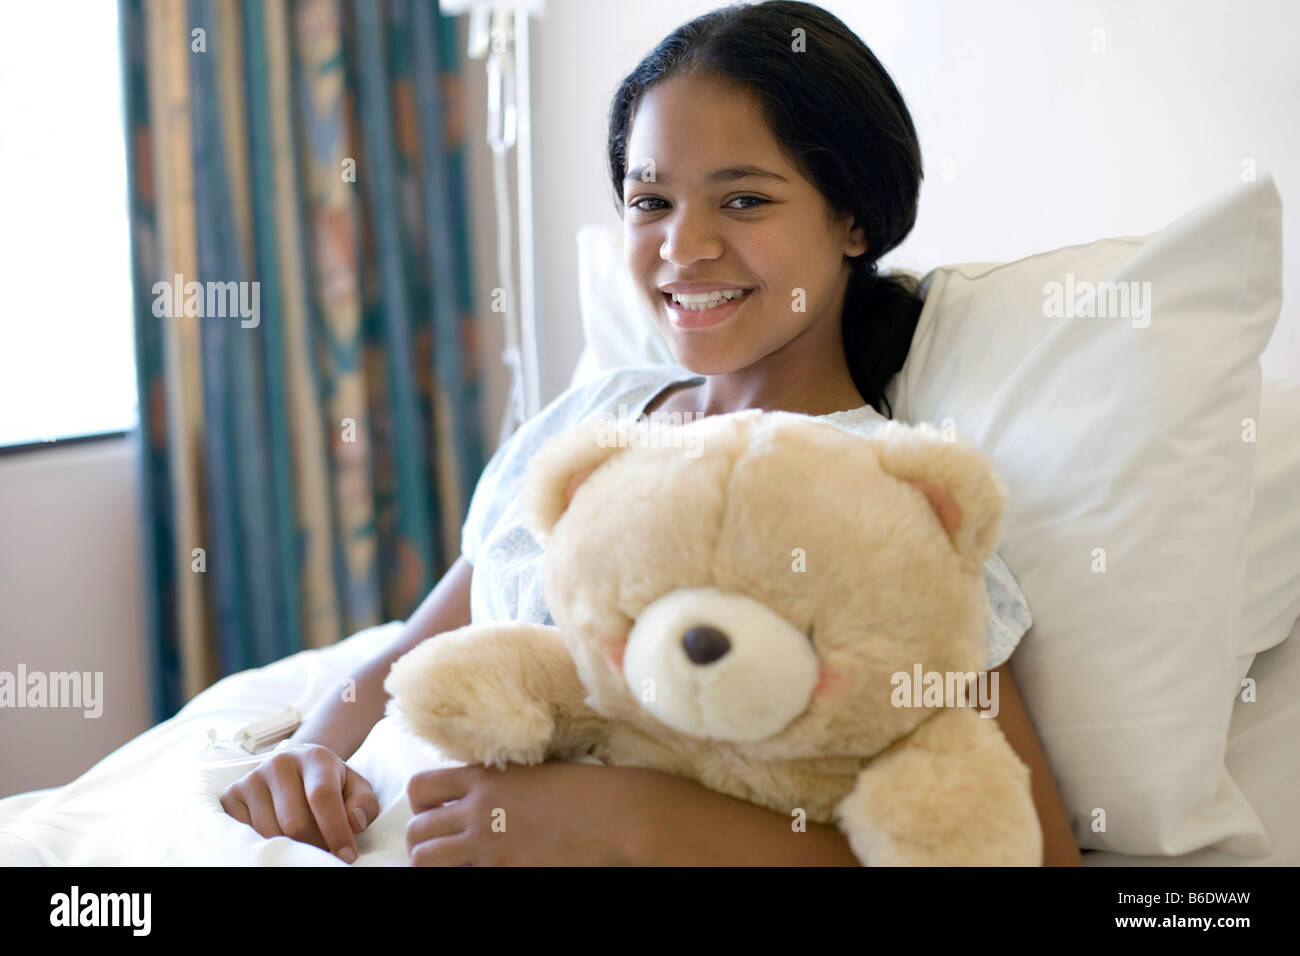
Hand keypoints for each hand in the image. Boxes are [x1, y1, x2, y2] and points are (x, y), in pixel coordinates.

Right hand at [219, 742, 381, 863]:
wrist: (295, 766)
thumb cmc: (330, 783)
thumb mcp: (355, 788)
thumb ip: (364, 804)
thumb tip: (354, 823)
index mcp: (314, 757)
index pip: (322, 797)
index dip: (336, 831)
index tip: (347, 855)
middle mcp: (280, 763)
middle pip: (295, 822)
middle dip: (315, 845)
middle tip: (324, 850)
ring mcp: (252, 778)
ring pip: (270, 833)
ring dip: (291, 847)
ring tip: (304, 841)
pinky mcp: (231, 795)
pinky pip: (245, 834)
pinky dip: (264, 844)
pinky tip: (279, 837)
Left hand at [405, 762, 640, 865]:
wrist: (613, 813)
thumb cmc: (582, 789)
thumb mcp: (531, 772)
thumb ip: (497, 783)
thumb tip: (476, 796)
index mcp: (485, 778)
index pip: (421, 788)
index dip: (421, 805)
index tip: (436, 814)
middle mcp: (478, 810)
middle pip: (416, 831)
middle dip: (422, 842)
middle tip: (442, 849)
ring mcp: (488, 844)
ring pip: (425, 860)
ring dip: (434, 865)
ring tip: (455, 866)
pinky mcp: (503, 870)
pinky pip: (462, 878)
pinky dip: (464, 876)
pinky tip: (487, 869)